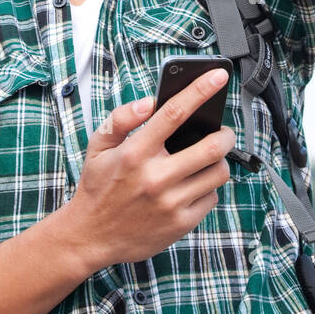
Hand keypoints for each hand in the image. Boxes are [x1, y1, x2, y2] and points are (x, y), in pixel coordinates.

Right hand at [66, 67, 235, 267]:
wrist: (90, 236)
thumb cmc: (97, 187)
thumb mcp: (98, 146)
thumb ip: (121, 119)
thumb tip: (148, 102)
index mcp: (135, 153)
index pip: (174, 113)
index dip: (200, 90)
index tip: (218, 76)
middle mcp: (155, 177)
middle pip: (211, 147)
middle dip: (225, 134)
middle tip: (222, 132)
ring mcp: (170, 203)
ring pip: (218, 173)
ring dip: (220, 161)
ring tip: (208, 159)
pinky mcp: (180, 223)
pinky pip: (212, 197)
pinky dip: (208, 187)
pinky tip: (193, 185)